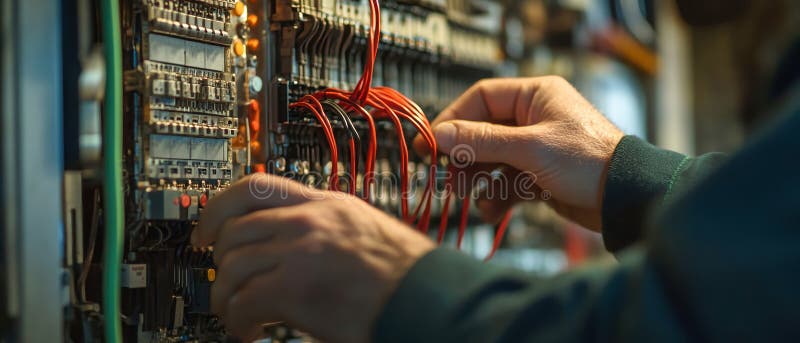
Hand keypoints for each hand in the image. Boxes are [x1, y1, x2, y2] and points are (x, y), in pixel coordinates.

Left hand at [192, 174, 434, 341]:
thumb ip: (324, 229)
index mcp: (327, 203)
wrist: (430, 299)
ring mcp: (303, 250)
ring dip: (226, 295)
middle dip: (219, 260)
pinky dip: (237, 319)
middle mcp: (311, 219)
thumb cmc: (406, 275)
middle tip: (223, 283)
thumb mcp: (363, 231)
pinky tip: (250, 330)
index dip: (219, 207)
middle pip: (234, 226)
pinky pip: (243, 300)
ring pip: (233, 264)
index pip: (257, 186)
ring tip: (237, 315)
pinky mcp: (297, 287)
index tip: (206, 229)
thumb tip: (286, 244)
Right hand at [415, 76, 623, 230]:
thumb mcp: (529, 147)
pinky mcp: (540, 175)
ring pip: (492, 160)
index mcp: (535, 95)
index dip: (454, 119)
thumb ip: (481, 140)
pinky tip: (493, 209)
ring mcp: (537, 148)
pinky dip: (497, 196)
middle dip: (466, 157)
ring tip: (471, 195)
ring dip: (479, 179)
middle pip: (483, 132)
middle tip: (449, 176)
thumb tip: (441, 134)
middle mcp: (534, 118)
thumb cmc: (588, 160)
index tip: (433, 143)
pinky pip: (507, 182)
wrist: (625, 198)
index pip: (481, 98)